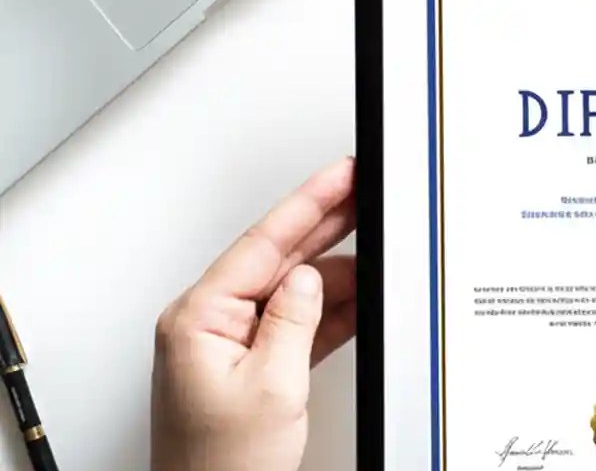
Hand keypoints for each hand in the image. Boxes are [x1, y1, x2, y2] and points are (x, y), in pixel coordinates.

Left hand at [151, 159, 356, 470]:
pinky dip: (330, 315)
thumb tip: (310, 277)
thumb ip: (294, 320)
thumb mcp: (273, 386)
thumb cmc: (222, 465)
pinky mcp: (251, 366)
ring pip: (293, 292)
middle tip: (364, 191)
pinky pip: (296, 325)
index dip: (308, 202)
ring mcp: (229, 345)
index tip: (340, 174)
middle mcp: (209, 325)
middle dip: (326, 225)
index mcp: (198, 319)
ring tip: (377, 257)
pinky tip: (359, 300)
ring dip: (336, 278)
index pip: (262, 243)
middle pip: (278, 258)